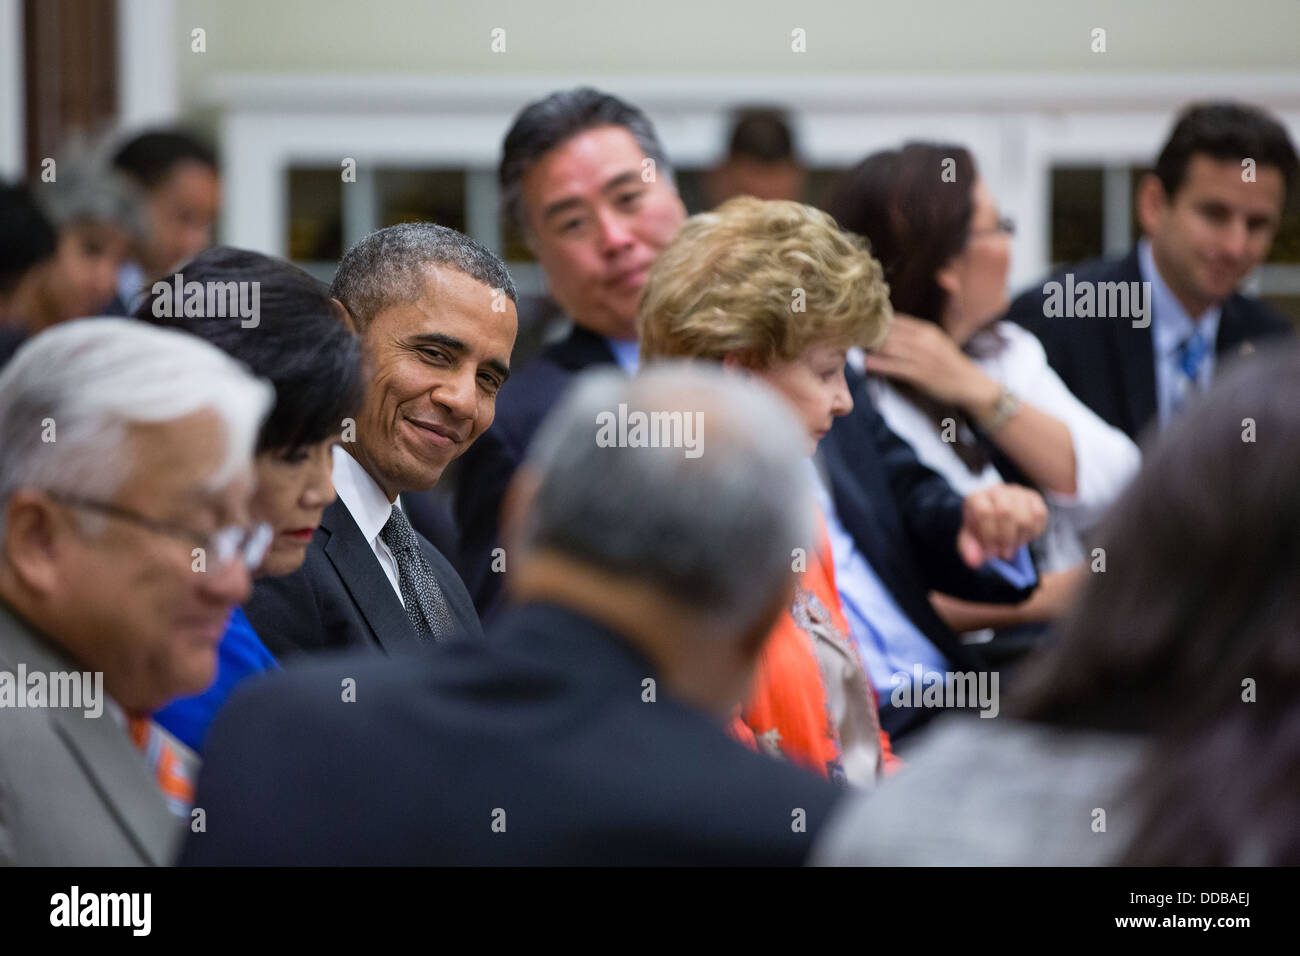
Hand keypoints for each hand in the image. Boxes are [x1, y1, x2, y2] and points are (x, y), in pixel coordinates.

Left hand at [862, 314, 1000, 412]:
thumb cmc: (948, 366)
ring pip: (890, 347)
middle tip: (848, 335)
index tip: (857, 323)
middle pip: (889, 331)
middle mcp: (924, 340)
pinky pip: (895, 367)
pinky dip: (879, 365)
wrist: (971, 384)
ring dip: (869, 347)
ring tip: (852, 347)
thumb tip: (888, 332)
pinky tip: (865, 364)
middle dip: (867, 333)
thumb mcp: (935, 343)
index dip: (875, 321)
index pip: (895, 320)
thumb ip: (914, 337)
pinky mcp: (921, 374)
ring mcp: (923, 357)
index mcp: (926, 330)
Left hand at [955, 483, 1047, 566]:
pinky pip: (1039, 516)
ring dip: (1020, 538)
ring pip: (1025, 516)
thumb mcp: (970, 541)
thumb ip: (969, 550)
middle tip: (1004, 554)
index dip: (989, 535)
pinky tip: (1023, 539)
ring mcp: (1017, 492)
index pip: (984, 511)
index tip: (991, 552)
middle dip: (1006, 538)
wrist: (994, 519)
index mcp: (977, 497)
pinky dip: (1033, 533)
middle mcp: (997, 490)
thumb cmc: (980, 530)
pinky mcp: (1034, 498)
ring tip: (1012, 547)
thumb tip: (973, 562)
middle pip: (1006, 512)